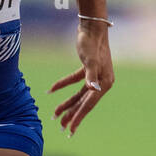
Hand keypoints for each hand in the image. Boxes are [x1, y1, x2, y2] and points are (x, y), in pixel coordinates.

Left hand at [49, 21, 114, 135]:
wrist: (92, 26)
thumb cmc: (92, 42)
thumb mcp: (90, 60)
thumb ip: (91, 76)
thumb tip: (93, 89)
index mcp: (104, 83)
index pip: (89, 104)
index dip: (79, 117)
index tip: (71, 129)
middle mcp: (102, 81)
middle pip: (84, 102)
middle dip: (72, 114)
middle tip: (61, 127)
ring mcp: (95, 75)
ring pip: (79, 94)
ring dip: (67, 103)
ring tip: (55, 115)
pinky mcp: (87, 68)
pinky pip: (74, 81)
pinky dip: (63, 85)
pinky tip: (51, 90)